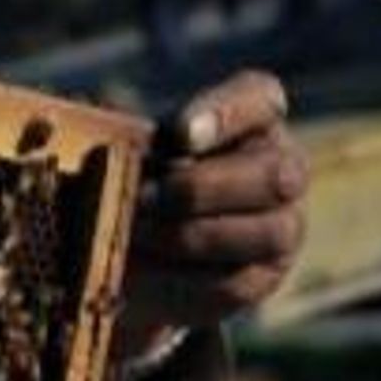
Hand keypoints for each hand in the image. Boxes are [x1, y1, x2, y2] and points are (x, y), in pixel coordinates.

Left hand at [116, 71, 307, 359]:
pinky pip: (234, 281)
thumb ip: (122, 134)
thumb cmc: (132, 177)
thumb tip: (98, 127)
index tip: (178, 132)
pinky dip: (181, 276)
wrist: (132, 251)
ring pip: (263, 232)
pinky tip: (139, 268)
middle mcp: (283, 169)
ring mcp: (282, 227)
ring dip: (188, 234)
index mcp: (252, 120)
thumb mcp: (124, 148)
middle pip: (273, 176)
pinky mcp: (262, 278)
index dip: (225, 114)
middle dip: (199, 189)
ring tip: (132, 232)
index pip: (261, 99)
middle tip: (141, 197)